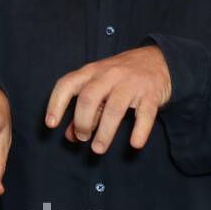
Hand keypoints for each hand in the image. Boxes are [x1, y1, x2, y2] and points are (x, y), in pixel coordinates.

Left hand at [44, 45, 171, 152]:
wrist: (159, 60)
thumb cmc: (121, 78)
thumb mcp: (99, 88)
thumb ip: (84, 111)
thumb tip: (71, 136)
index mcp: (91, 71)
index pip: (66, 84)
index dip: (55, 104)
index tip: (51, 125)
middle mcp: (108, 75)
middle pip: (88, 98)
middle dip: (82, 122)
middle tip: (83, 137)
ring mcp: (131, 83)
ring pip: (114, 108)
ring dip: (105, 132)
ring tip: (98, 149)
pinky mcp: (151, 94)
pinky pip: (145, 114)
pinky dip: (139, 130)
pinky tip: (134, 144)